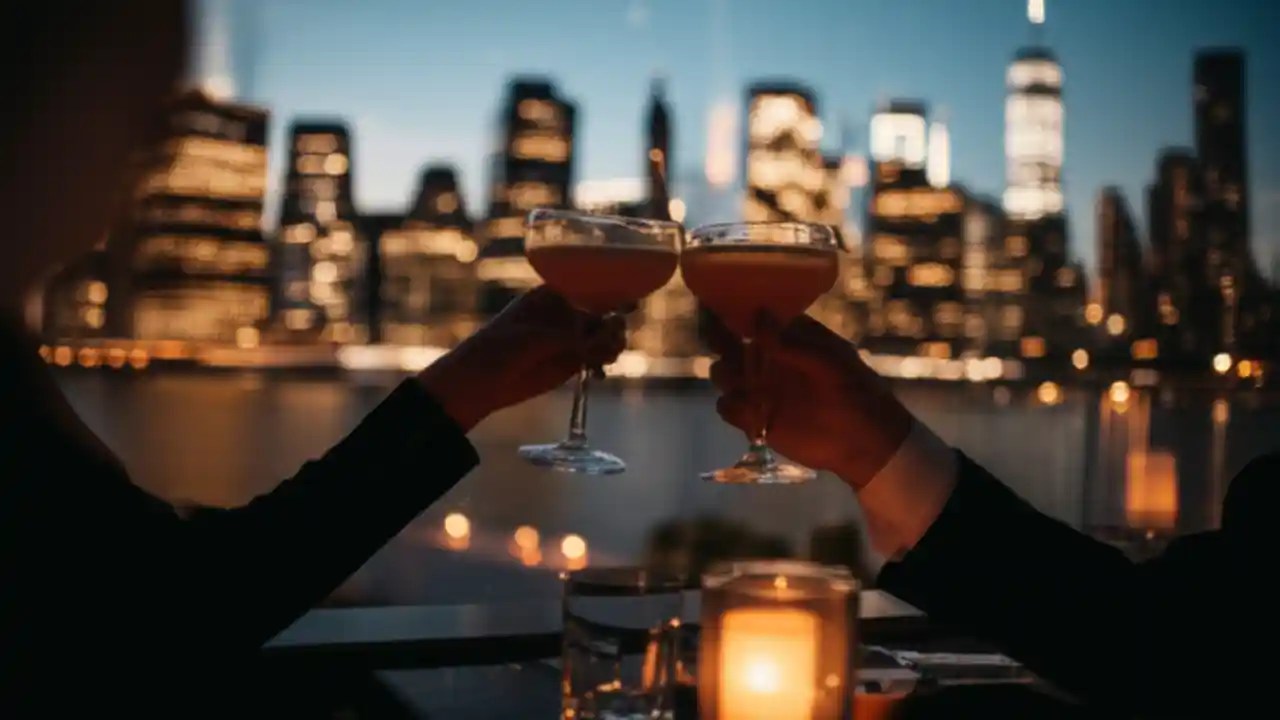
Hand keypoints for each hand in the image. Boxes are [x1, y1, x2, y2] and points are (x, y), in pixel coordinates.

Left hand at [417, 287, 626, 430]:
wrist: (480, 382)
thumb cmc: (501, 347)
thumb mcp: (538, 338)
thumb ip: (574, 338)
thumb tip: (609, 337)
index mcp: (552, 295)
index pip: (590, 287)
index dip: (612, 293)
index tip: (630, 302)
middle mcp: (564, 313)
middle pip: (603, 312)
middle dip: (614, 324)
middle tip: (613, 337)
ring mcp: (568, 338)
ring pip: (604, 336)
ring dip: (612, 344)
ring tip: (605, 358)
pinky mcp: (570, 362)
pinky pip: (597, 357)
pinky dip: (603, 362)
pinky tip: (598, 372)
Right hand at [709, 314, 913, 487]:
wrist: (865, 444)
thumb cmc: (857, 393)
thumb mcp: (831, 363)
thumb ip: (794, 343)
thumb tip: (760, 315)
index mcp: (789, 336)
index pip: (754, 315)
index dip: (735, 308)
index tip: (722, 305)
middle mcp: (768, 358)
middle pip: (727, 342)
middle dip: (719, 339)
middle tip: (722, 342)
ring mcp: (760, 388)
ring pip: (722, 373)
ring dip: (725, 375)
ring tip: (748, 385)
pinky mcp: (755, 418)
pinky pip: (727, 407)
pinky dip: (733, 407)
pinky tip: (755, 413)